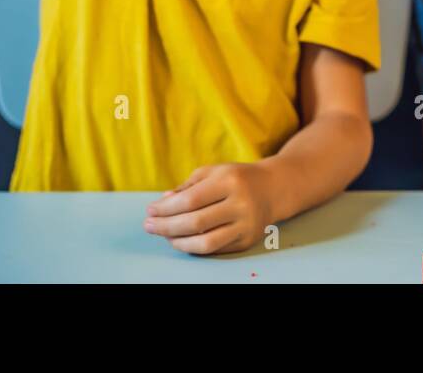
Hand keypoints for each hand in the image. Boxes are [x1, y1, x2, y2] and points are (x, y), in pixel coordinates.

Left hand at [143, 163, 276, 254]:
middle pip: (195, 222)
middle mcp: (240, 204)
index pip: (190, 199)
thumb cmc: (237, 178)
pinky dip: (194, 247)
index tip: (150, 210)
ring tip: (165, 236)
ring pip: (205, 243)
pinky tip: (182, 240)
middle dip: (166, 226)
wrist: (273, 188)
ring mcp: (246, 225)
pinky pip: (215, 249)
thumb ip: (187, 186)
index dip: (166, 208)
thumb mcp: (213, 172)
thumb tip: (162, 202)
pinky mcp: (247, 241)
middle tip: (149, 226)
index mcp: (230, 181)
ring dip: (178, 242)